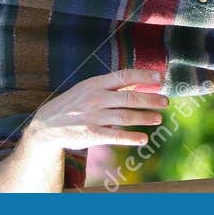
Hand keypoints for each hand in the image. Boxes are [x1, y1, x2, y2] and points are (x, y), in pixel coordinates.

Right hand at [24, 68, 167, 149]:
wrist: (47, 124)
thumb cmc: (74, 103)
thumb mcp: (88, 88)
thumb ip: (111, 87)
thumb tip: (138, 83)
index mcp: (95, 83)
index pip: (124, 76)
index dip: (143, 77)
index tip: (160, 79)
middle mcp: (95, 98)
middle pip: (128, 97)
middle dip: (150, 99)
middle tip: (165, 102)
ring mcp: (93, 116)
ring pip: (124, 116)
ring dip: (144, 117)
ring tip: (158, 118)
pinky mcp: (91, 134)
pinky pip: (115, 136)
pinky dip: (131, 137)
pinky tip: (143, 139)